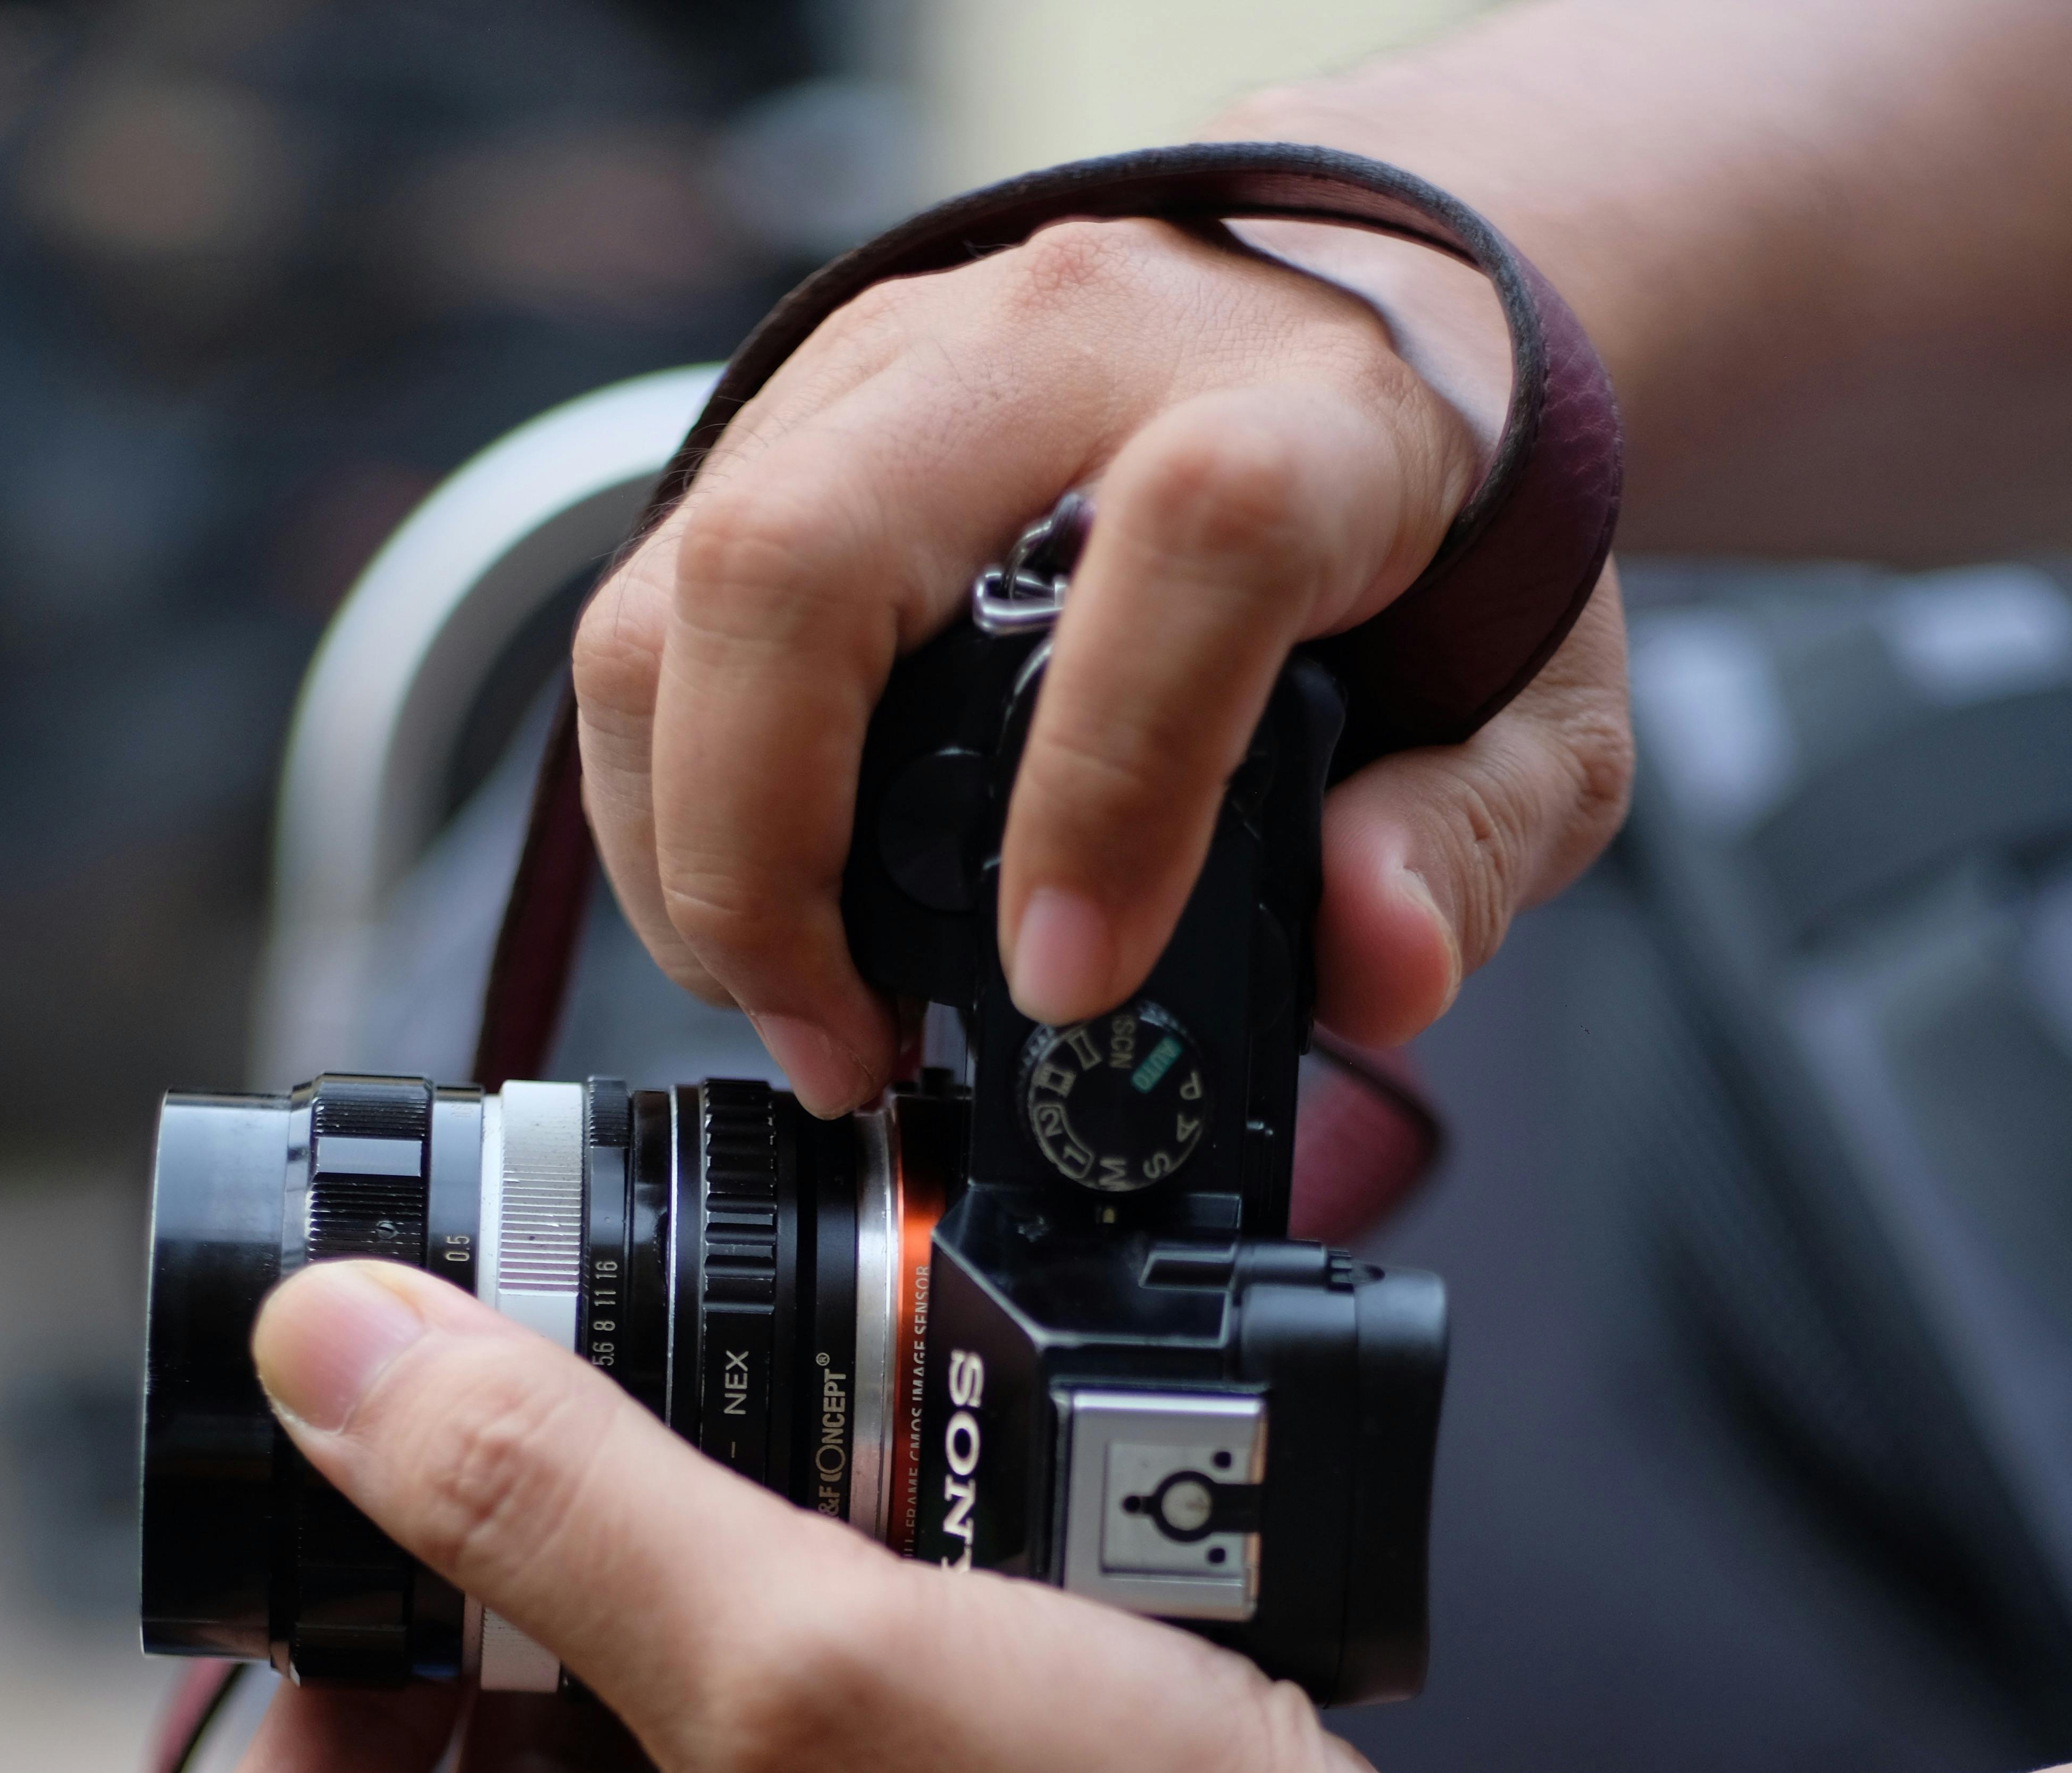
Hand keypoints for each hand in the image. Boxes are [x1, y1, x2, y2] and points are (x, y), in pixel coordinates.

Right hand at [574, 215, 1631, 1112]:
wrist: (1351, 306)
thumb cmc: (1435, 510)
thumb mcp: (1540, 698)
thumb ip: (1480, 837)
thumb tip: (1379, 954)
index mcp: (1290, 401)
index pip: (1182, 547)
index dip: (1107, 785)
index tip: (1067, 979)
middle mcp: (1061, 346)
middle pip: (806, 565)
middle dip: (767, 861)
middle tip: (842, 1044)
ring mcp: (898, 366)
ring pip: (683, 593)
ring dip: (688, 850)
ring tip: (794, 1006)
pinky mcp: (797, 414)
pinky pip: (654, 606)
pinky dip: (668, 794)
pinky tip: (755, 907)